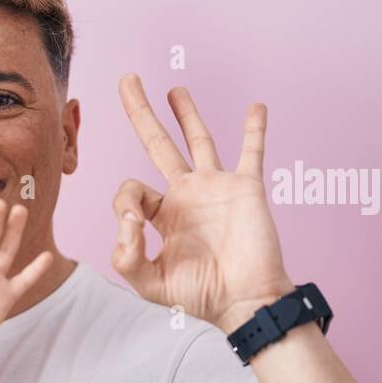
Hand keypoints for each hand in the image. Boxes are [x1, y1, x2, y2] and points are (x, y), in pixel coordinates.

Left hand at [112, 73, 295, 333]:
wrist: (245, 301)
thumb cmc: (201, 296)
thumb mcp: (149, 283)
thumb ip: (127, 257)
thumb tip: (128, 223)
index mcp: (162, 215)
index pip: (131, 190)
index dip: (125, 205)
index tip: (135, 229)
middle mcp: (187, 195)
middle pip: (158, 145)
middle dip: (141, 112)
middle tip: (127, 81)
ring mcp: (217, 188)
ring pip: (199, 140)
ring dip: (186, 113)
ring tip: (174, 90)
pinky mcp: (245, 188)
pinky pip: (251, 152)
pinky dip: (254, 130)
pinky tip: (256, 107)